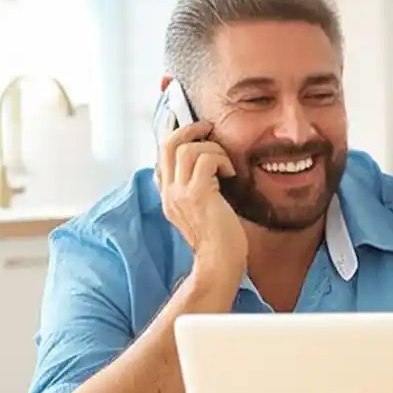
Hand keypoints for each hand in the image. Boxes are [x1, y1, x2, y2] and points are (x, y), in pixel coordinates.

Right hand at [155, 121, 246, 285]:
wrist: (220, 263)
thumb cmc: (221, 240)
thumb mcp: (202, 211)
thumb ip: (198, 190)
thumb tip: (210, 167)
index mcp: (168, 196)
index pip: (161, 156)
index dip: (176, 137)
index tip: (196, 132)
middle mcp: (169, 193)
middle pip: (166, 144)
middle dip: (189, 129)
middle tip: (209, 128)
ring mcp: (180, 194)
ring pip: (187, 149)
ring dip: (213, 148)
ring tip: (227, 164)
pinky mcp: (198, 195)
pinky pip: (206, 159)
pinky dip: (222, 160)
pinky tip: (231, 174)